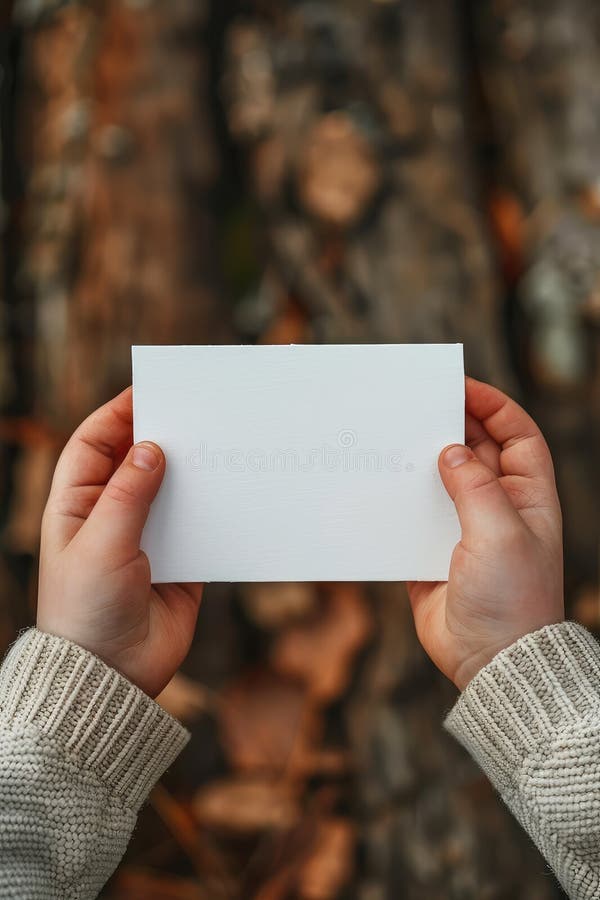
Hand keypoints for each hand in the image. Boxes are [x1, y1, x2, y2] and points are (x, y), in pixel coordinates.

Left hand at [37, 387, 202, 697]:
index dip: (118, 413)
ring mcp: (148, 538)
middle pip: (139, 460)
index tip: (151, 390)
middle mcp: (113, 515)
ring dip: (197, 471)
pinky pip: (202, 525)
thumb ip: (128, 495)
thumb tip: (152, 447)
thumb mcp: (101, 545)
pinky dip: (218, 509)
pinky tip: (238, 493)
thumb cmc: (86, 610)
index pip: (95, 444)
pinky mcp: (181, 561)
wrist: (113, 677)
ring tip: (225, 447)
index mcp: (78, 505)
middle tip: (200, 412)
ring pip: (174, 490)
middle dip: (166, 436)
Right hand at [407, 377, 563, 690]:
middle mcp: (497, 507)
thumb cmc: (512, 599)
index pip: (517, 436)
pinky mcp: (431, 552)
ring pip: (440, 480)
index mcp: (527, 497)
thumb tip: (450, 449)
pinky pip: (412, 515)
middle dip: (449, 426)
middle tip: (414, 406)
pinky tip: (376, 487)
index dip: (493, 406)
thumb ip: (474, 486)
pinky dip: (396, 500)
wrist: (490, 662)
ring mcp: (463, 529)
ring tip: (390, 440)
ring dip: (418, 461)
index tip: (460, 387)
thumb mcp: (500, 533)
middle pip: (474, 450)